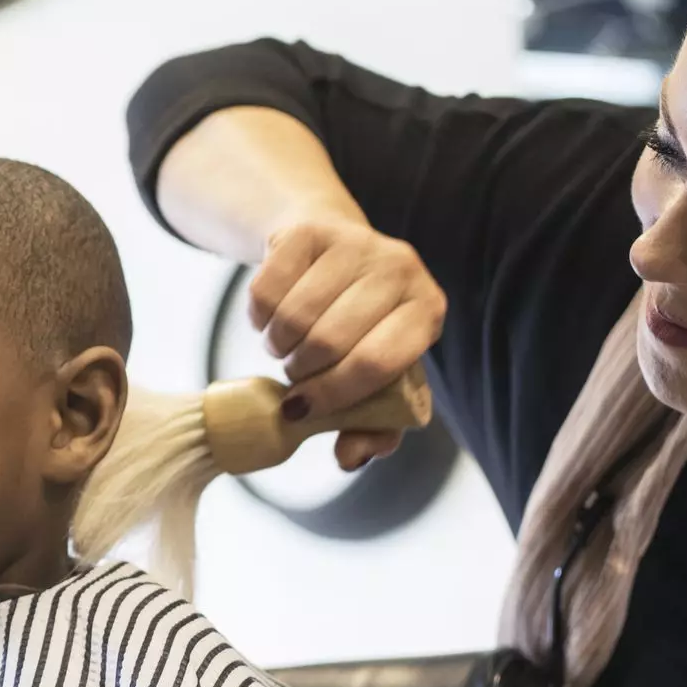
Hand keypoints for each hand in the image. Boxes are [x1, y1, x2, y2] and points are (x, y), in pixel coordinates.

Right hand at [247, 215, 446, 470]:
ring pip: (292, 317)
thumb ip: (372, 428)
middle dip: (300, 371)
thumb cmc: (360, 332)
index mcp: (427, 312)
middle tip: (298, 371)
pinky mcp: (310, 229)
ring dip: (277, 346)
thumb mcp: (375, 381)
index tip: (304, 409)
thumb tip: (351, 457)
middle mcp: (401, 268)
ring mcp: (355, 242)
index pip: (376, 363)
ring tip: (286, 346)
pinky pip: (264, 291)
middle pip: (328, 342)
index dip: (333, 394)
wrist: (330, 256)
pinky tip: (273, 317)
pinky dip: (258, 318)